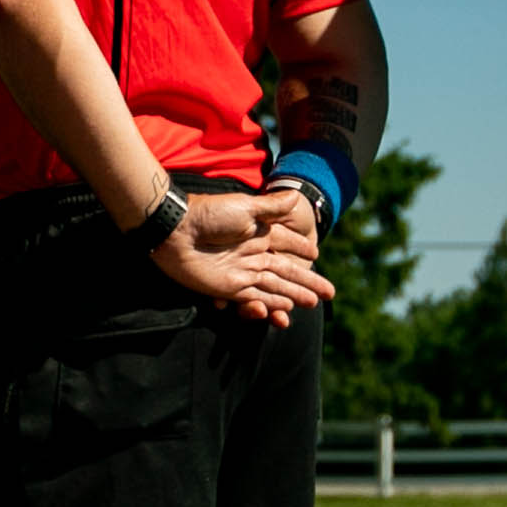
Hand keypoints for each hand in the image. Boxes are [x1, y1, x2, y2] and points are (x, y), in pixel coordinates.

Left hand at [149, 189, 336, 325]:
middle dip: (308, 281)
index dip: (302, 250)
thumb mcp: (245, 207)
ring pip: (276, 287)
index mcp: (259, 233)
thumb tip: (296, 196)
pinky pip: (256, 297)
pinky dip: (271, 303)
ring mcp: (242, 272)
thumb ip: (271, 207)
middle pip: (287, 271)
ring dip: (294, 296)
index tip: (316, 255)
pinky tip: (285, 309)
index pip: (287, 244)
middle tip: (329, 294)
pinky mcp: (229, 287)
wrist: (177, 231)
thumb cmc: (209, 214)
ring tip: (313, 303)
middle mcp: (254, 254)